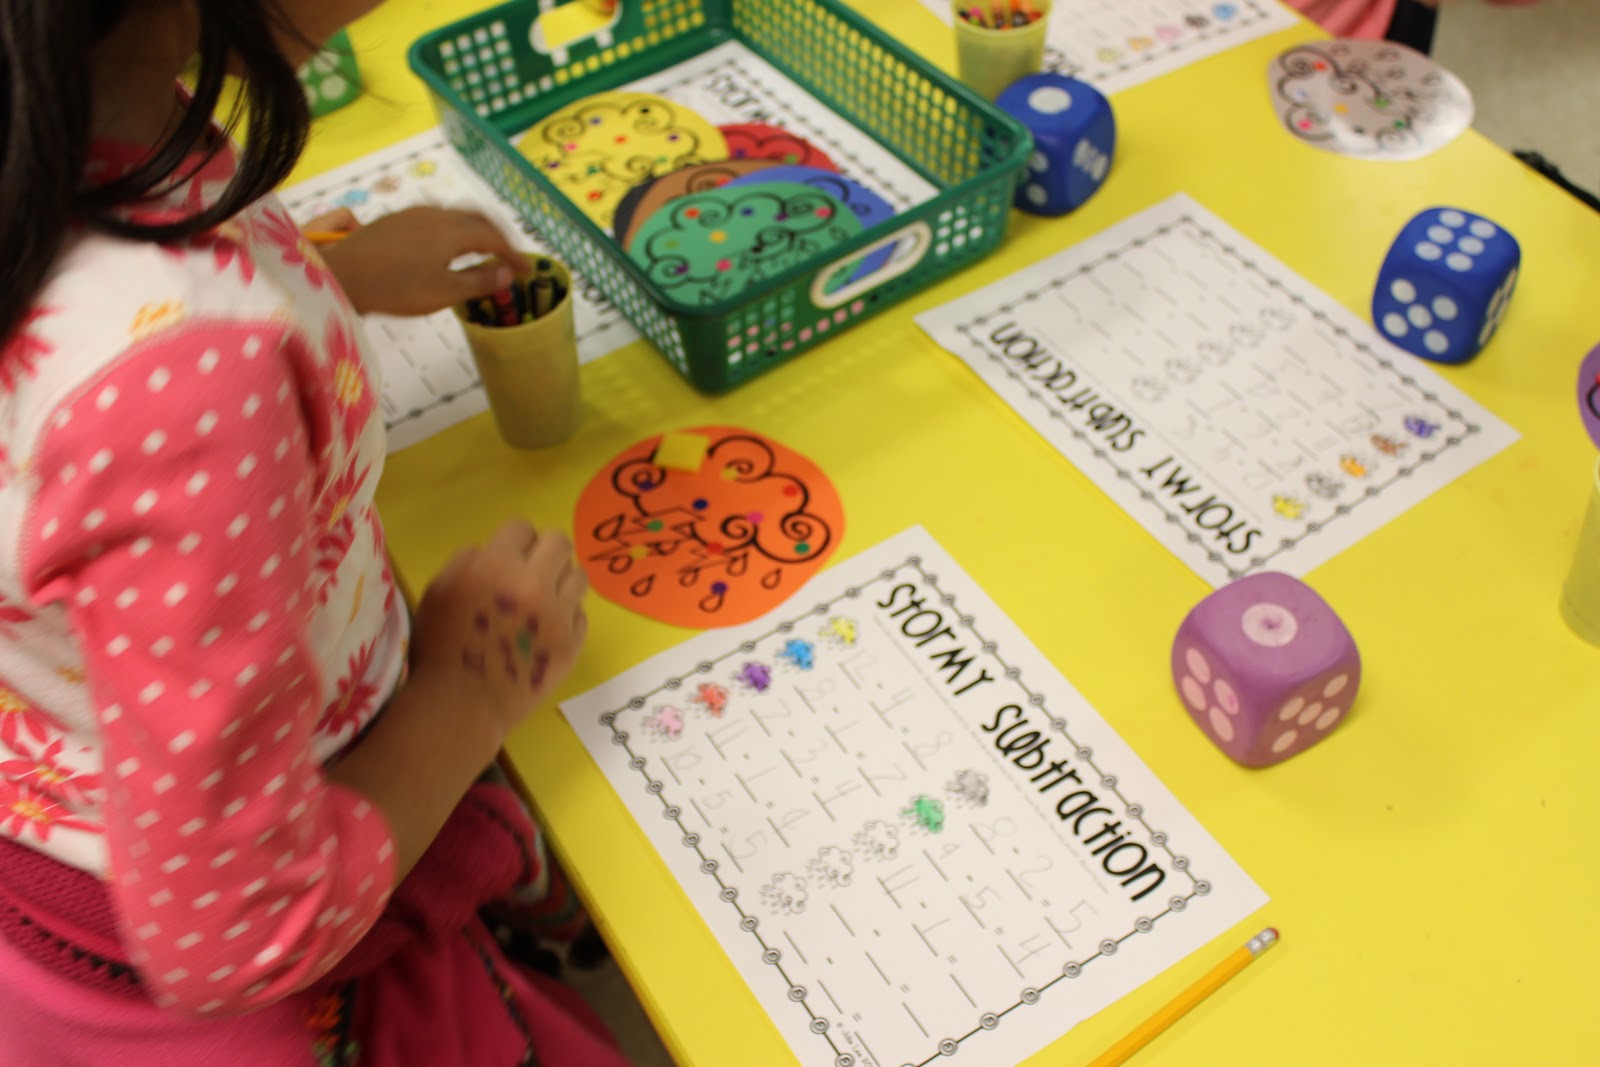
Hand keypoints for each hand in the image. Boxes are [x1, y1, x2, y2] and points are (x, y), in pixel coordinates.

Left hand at [318, 206, 520, 316]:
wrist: (342, 275)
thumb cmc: (395, 288)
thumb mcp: (444, 292)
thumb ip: (479, 281)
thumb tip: (507, 274)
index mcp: (453, 232)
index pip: (494, 239)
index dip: (514, 254)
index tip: (527, 270)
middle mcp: (437, 214)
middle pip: (478, 218)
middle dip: (498, 235)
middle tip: (509, 254)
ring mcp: (415, 213)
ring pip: (456, 214)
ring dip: (475, 228)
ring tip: (481, 247)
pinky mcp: (397, 218)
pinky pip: (437, 216)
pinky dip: (454, 227)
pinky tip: (446, 243)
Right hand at [412, 520, 588, 740]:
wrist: (461, 705)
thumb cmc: (440, 648)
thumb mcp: (438, 591)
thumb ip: (467, 561)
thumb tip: (492, 551)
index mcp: (496, 565)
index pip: (522, 527)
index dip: (513, 540)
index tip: (508, 556)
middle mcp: (534, 583)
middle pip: (560, 543)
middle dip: (544, 552)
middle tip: (531, 572)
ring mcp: (559, 615)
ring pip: (578, 576)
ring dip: (560, 582)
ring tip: (543, 600)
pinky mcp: (573, 643)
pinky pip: (581, 614)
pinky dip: (566, 616)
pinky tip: (546, 629)